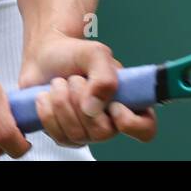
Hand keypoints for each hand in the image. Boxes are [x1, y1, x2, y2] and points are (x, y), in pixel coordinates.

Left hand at [19, 32, 157, 147]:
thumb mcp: (95, 54)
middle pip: (103, 133)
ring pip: (77, 134)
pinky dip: (48, 111)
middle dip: (81, 100)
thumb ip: (104, 77)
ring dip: (62, 101)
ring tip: (60, 83)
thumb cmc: (74, 54)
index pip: (145, 129)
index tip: (113, 104)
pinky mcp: (63, 136)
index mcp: (127, 101)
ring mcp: (86, 132)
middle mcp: (109, 121)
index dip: (131, 123)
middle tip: (75, 78)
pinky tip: (47, 96)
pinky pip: (57, 135)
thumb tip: (93, 109)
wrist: (44, 56)